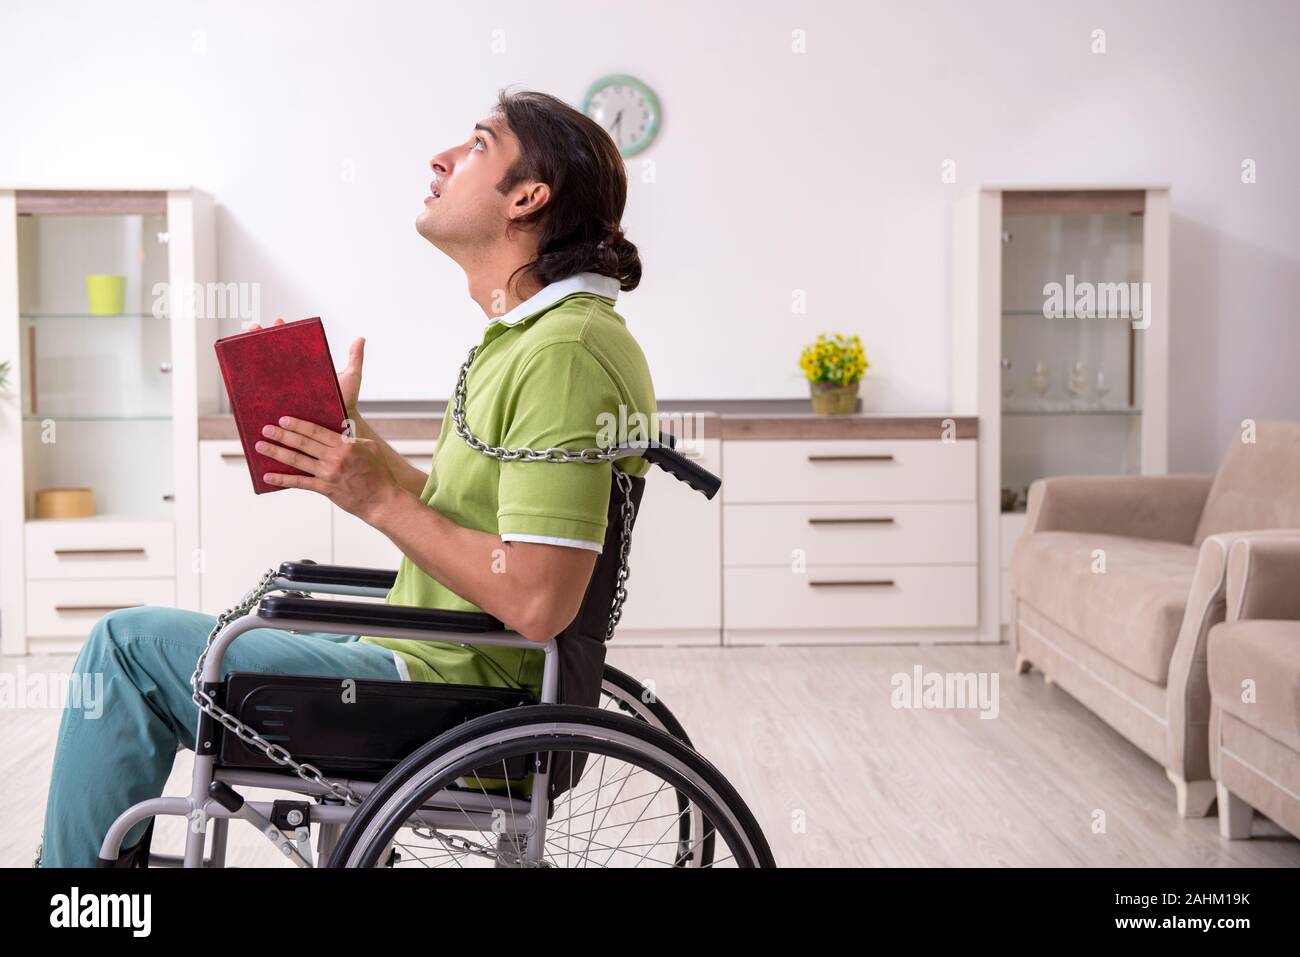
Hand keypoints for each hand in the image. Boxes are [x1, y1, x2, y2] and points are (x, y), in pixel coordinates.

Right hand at [246, 317, 365, 414]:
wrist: (338, 427)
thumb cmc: (344, 402)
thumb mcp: (351, 378)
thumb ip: (355, 358)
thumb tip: (361, 338)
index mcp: (306, 367)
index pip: (290, 344)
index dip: (282, 331)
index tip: (278, 321)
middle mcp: (291, 377)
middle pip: (272, 355)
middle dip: (260, 340)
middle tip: (254, 328)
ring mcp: (282, 391)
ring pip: (262, 373)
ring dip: (250, 360)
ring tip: (242, 348)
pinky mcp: (276, 406)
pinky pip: (258, 396)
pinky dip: (246, 388)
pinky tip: (238, 378)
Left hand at [256, 416, 400, 521]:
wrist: (381, 500)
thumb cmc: (379, 473)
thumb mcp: (370, 449)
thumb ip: (352, 439)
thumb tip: (339, 430)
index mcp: (345, 446)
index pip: (316, 431)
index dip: (298, 425)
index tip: (283, 419)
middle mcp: (334, 458)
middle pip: (303, 443)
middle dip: (282, 435)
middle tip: (265, 429)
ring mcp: (328, 474)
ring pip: (297, 460)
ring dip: (276, 452)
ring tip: (261, 446)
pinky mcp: (325, 489)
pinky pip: (299, 482)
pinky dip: (282, 479)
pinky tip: (268, 476)